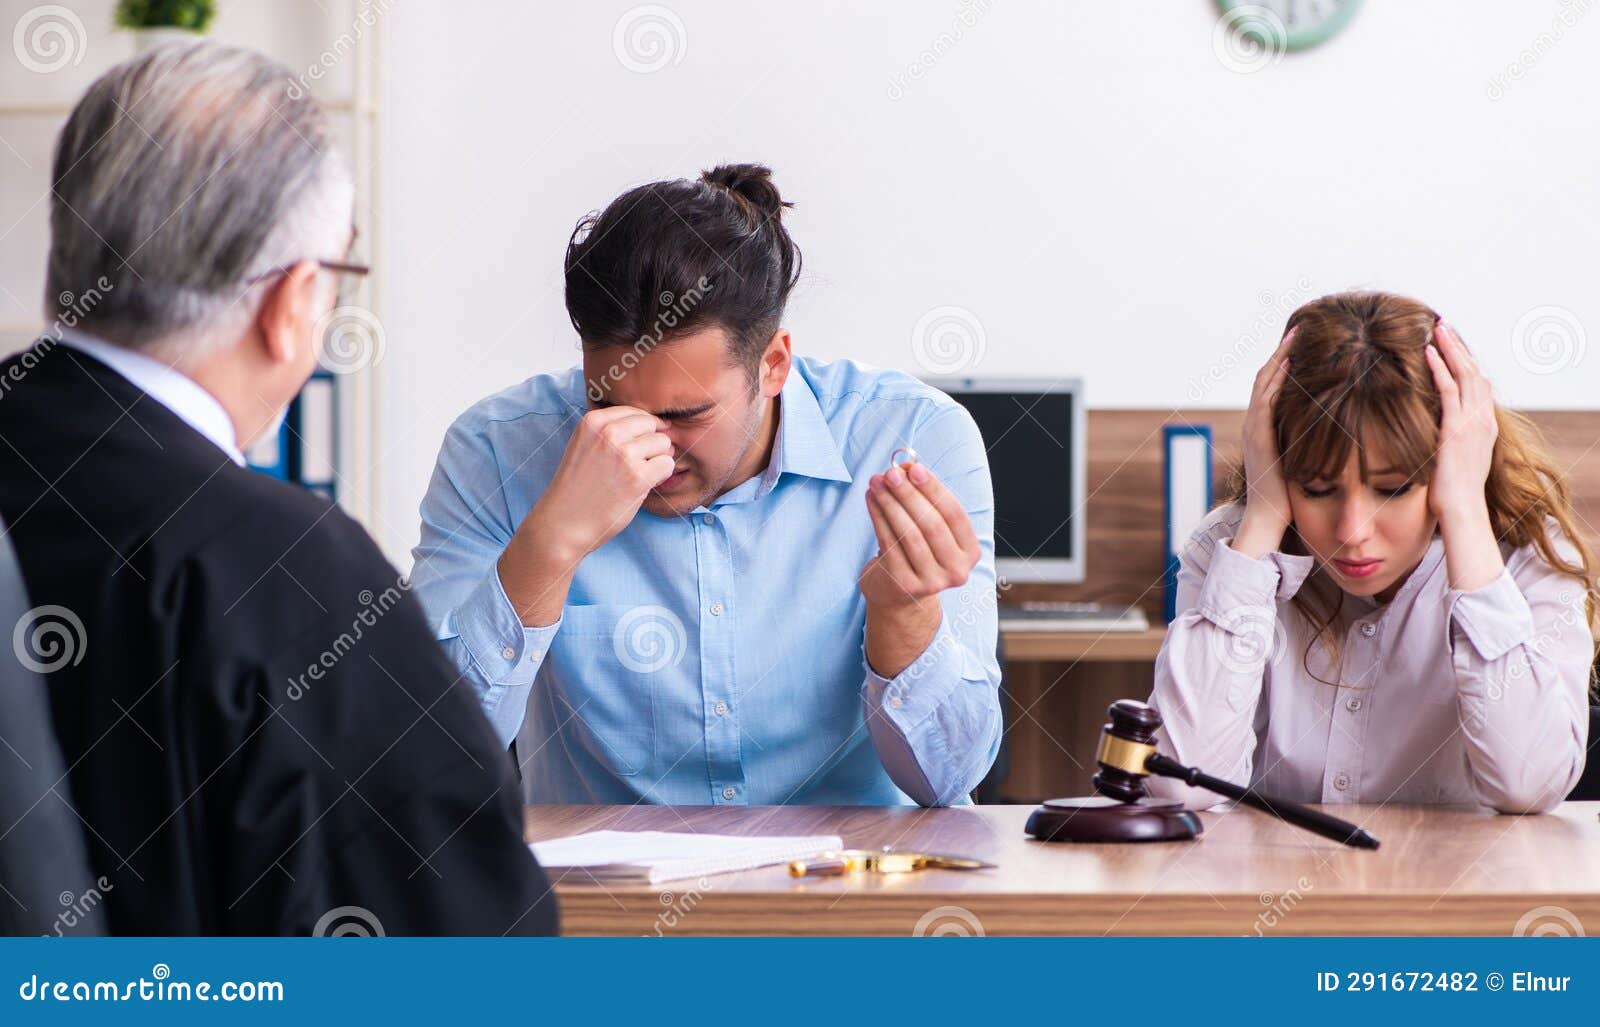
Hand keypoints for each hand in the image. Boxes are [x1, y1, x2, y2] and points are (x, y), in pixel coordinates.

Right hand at [523, 406, 674, 560]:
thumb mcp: (585, 444)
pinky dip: (661, 475)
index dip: (642, 430)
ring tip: (638, 475)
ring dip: (657, 459)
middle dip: (651, 443)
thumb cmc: (578, 486)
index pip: (635, 412)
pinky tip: (644, 484)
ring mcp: (624, 454)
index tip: (636, 447)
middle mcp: (609, 432)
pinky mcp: (637, 477)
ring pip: (663, 443)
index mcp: (593, 420)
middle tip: (638, 464)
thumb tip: (658, 423)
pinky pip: (667, 464)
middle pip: (652, 425)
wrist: (563, 522)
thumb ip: (611, 429)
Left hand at [858, 459, 982, 678]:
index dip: (934, 490)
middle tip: (890, 473)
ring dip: (890, 503)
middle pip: (930, 524)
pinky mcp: (904, 585)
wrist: (899, 593)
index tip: (915, 469)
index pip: (954, 515)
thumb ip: (925, 499)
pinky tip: (871, 500)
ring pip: (908, 533)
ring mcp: (931, 582)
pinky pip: (888, 543)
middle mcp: (956, 571)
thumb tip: (906, 467)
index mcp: (970, 553)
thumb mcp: (929, 527)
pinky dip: (878, 517)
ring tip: (876, 482)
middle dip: (908, 495)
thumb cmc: (918, 549)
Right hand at [1233, 327, 1294, 556]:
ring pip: (1264, 382)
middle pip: (1266, 377)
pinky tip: (1290, 360)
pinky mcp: (1259, 436)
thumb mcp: (1302, 463)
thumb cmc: (1289, 499)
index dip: (1285, 364)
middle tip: (1300, 327)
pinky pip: (1266, 398)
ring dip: (1279, 356)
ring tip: (1296, 334)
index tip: (1303, 344)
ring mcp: (1254, 429)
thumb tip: (1334, 432)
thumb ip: (1311, 444)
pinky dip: (1276, 377)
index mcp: (1264, 430)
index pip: (1272, 387)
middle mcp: (1255, 425)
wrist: (1268, 521)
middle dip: (1282, 351)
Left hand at [1423, 320, 1496, 524]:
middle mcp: (1483, 419)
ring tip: (1438, 328)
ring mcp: (1472, 423)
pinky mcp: (1456, 428)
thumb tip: (1438, 429)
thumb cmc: (1454, 490)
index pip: (1478, 384)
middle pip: (1474, 372)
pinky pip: (1449, 390)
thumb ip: (1453, 438)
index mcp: (1486, 425)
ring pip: (1465, 375)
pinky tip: (1427, 352)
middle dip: (1460, 346)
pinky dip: (1439, 368)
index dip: (1466, 361)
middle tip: (1445, 325)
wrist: (1461, 509)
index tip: (1453, 343)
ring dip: (1451, 349)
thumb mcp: (1458, 457)